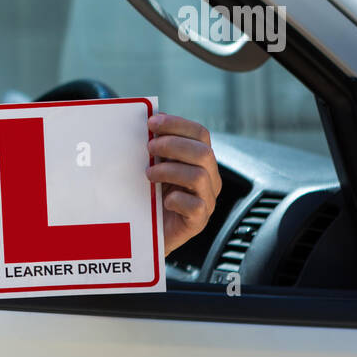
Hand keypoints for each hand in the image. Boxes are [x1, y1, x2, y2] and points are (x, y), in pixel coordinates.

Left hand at [146, 112, 221, 254]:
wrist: (146, 234)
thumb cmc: (151, 197)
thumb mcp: (154, 167)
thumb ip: (156, 148)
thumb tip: (148, 122)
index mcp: (200, 161)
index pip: (200, 134)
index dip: (177, 124)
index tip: (152, 122)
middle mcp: (209, 179)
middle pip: (203, 152)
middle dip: (173, 145)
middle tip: (149, 147)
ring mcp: (206, 200)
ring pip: (200, 176)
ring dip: (170, 170)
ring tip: (149, 174)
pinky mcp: (198, 221)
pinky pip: (195, 206)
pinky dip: (177, 200)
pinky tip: (163, 200)